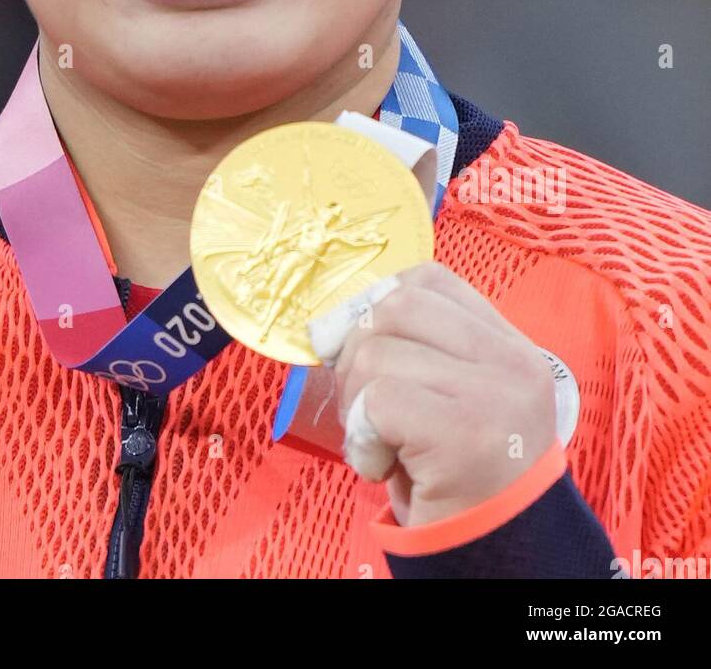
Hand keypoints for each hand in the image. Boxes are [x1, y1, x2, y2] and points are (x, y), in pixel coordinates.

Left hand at [330, 261, 556, 526]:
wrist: (500, 558)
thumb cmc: (458, 477)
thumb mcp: (452, 397)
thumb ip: (415, 349)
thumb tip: (331, 323)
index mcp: (508, 345)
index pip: (429, 281)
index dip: (377, 304)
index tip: (360, 348)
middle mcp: (510, 361)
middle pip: (395, 306)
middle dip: (356, 353)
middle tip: (364, 407)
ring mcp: (492, 395)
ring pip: (377, 354)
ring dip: (355, 404)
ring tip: (380, 443)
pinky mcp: (464, 434)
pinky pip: (378, 400)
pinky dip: (363, 438)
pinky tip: (383, 467)